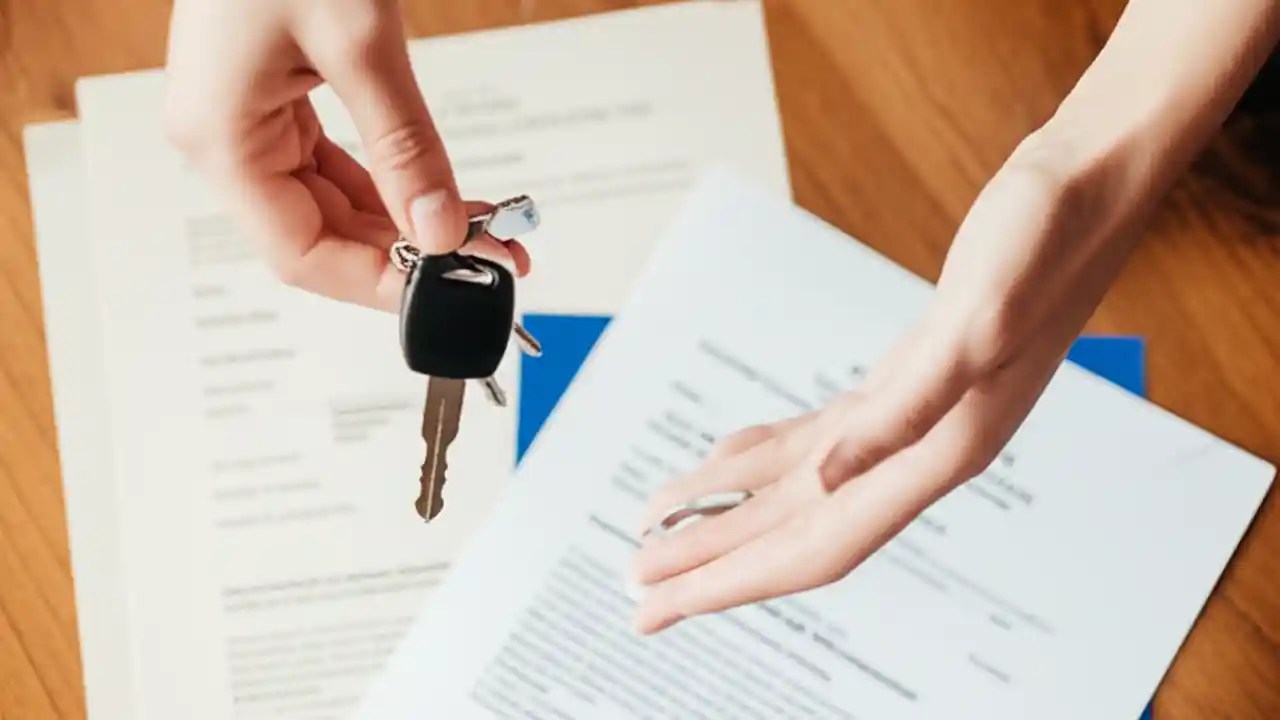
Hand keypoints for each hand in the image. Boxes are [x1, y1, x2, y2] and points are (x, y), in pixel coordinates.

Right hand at [163, 0, 529, 311]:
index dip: (376, 284)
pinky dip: (391, 184)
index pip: (300, 253)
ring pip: (333, 206)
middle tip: (491, 261)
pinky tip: (441, 198)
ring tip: (484, 236)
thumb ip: (405, 148)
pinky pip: (335, 166)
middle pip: (321, 235)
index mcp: (220, 135)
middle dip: (409, 255)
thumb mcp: (360, 42)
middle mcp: (225, 136)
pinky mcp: (276, 98)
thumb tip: (441, 230)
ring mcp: (248, 119)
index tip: (446, 290)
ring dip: (407, 224)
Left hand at [630, 0, 1279, 634]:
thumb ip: (908, 406)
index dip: (736, 579)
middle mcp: (919, 451)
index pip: (818, 545)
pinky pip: (817, 438)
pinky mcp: (901, 380)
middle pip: (794, 530)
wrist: (1085, 192)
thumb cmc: (1045, 243)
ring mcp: (909, 419)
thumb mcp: (979, 320)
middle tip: (635, 588)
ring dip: (726, 514)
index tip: (665, 604)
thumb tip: (831, 476)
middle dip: (711, 562)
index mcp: (937, 451)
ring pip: (798, 487)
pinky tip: (726, 459)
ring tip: (657, 528)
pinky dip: (763, 454)